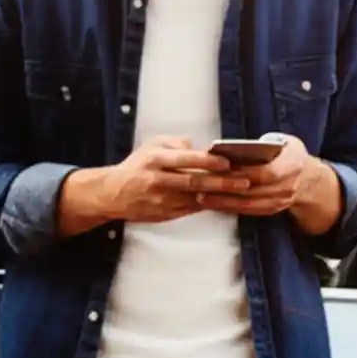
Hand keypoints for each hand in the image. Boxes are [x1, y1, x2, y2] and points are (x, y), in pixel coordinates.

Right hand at [57, 136, 247, 235]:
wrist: (113, 194)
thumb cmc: (135, 167)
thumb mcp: (151, 145)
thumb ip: (176, 143)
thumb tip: (199, 146)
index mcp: (157, 160)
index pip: (187, 159)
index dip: (209, 161)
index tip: (228, 162)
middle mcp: (160, 180)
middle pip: (195, 182)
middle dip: (222, 182)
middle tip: (244, 181)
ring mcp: (162, 200)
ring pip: (196, 198)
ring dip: (220, 196)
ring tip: (240, 192)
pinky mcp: (165, 214)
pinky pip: (191, 209)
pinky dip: (208, 205)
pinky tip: (224, 201)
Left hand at [198, 134, 341, 227]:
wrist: (310, 180)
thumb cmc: (291, 155)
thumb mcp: (287, 141)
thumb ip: (267, 142)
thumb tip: (238, 147)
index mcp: (292, 165)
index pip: (266, 172)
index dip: (243, 173)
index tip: (222, 169)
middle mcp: (288, 186)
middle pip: (253, 190)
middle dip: (227, 189)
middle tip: (203, 185)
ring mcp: (281, 201)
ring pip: (249, 204)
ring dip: (224, 202)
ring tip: (202, 197)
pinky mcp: (272, 210)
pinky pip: (249, 211)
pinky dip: (230, 208)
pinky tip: (214, 204)